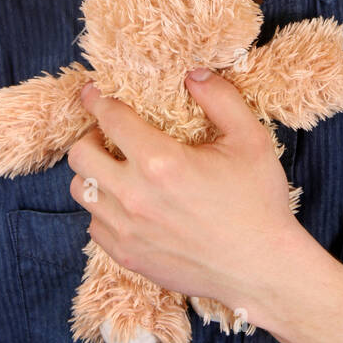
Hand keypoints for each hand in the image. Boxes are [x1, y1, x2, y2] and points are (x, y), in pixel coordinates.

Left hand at [67, 69, 299, 310]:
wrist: (262, 269)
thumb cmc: (258, 203)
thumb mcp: (250, 139)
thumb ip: (220, 98)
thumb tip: (193, 74)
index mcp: (161, 162)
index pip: (110, 119)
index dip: (98, 100)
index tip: (92, 92)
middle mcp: (134, 196)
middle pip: (80, 155)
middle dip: (90, 137)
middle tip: (110, 135)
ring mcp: (127, 230)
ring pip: (81, 191)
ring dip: (93, 174)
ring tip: (117, 169)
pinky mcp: (127, 256)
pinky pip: (94, 225)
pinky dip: (102, 209)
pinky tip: (128, 204)